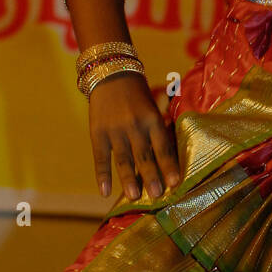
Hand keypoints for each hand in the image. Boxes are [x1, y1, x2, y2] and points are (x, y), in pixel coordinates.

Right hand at [88, 71, 181, 201]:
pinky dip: (102, 175)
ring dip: (128, 179)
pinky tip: (105, 192)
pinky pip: (100, 157)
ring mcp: (114, 130)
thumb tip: (168, 161)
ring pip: (123, 159)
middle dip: (150, 177)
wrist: (111, 74)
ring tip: (133, 197)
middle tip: (156, 196)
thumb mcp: (154, 108)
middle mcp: (134, 125)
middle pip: (143, 155)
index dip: (168, 165)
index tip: (174, 183)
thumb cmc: (138, 95)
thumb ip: (158, 131)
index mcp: (152, 119)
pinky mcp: (97, 133)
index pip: (162, 146)